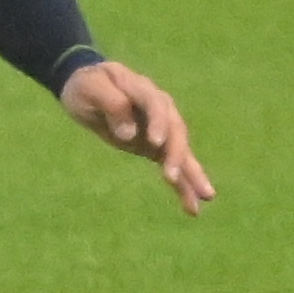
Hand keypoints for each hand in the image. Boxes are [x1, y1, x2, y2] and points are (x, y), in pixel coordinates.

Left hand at [62, 61, 212, 215]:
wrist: (88, 86)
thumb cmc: (88, 85)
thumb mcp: (91, 88)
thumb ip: (111, 105)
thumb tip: (129, 135)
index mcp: (142, 89)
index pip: (155, 105)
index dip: (158, 123)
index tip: (155, 143)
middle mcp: (159, 108)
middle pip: (175, 130)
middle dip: (175, 153)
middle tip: (171, 176)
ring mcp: (161, 128)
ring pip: (181, 151)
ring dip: (192, 174)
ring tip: (206, 196)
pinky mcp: (156, 146)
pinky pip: (173, 166)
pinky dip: (182, 186)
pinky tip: (191, 207)